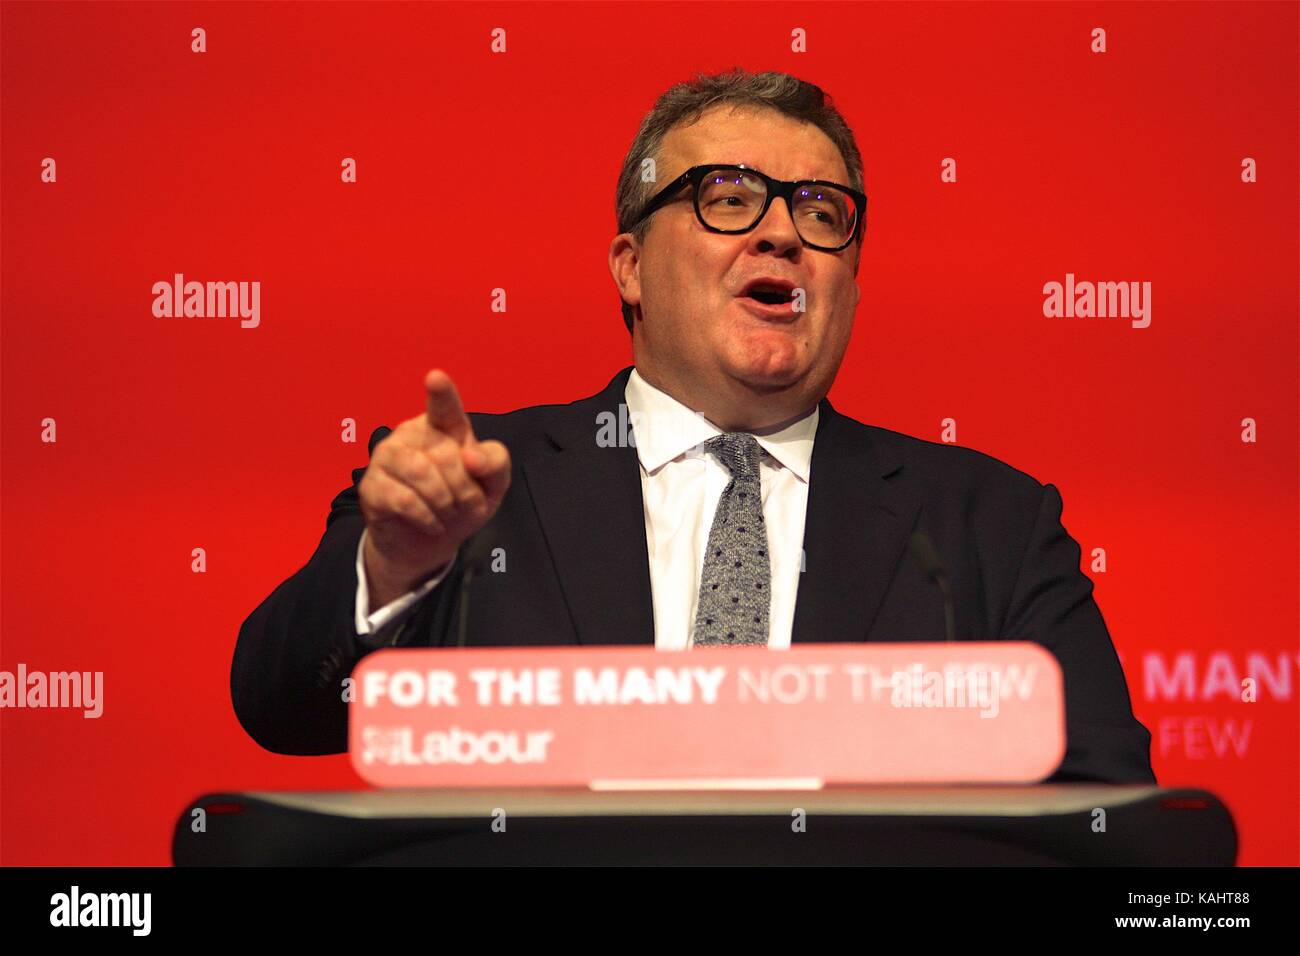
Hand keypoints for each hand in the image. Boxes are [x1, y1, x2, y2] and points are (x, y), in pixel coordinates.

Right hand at [359, 370, 510, 598]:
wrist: (428, 545)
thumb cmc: (460, 504)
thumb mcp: (492, 486)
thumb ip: (495, 464)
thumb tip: (472, 457)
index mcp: (443, 427)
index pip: (444, 407)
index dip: (442, 393)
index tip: (436, 378)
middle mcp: (411, 433)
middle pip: (447, 455)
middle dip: (465, 489)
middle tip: (467, 506)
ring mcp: (387, 457)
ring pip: (422, 473)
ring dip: (445, 503)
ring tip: (448, 515)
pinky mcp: (371, 486)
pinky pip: (406, 500)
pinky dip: (428, 518)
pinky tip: (432, 524)